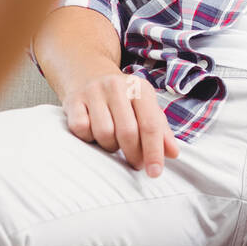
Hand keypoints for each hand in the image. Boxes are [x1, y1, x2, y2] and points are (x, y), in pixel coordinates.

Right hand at [62, 71, 179, 176]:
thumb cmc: (122, 96)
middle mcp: (116, 86)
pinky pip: (82, 129)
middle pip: (127, 132)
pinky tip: (94, 133)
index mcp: (139, 88)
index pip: (150, 124)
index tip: (154, 172)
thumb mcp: (145, 106)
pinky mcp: (73, 100)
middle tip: (135, 162)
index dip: (153, 152)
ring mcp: (93, 92)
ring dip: (110, 146)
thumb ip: (160, 129)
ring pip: (104, 133)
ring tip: (113, 142)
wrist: (88, 72)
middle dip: (133, 154)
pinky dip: (89, 138)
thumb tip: (173, 153)